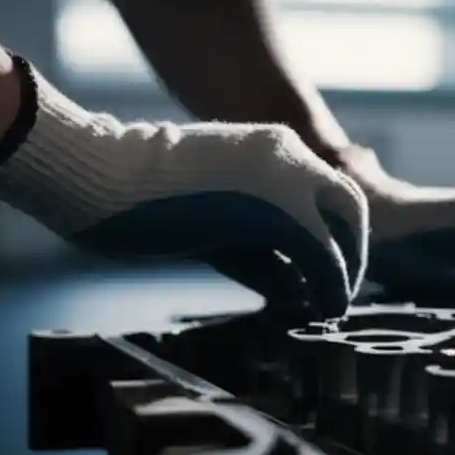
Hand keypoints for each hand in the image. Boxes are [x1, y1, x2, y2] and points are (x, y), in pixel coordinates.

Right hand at [0, 62, 367, 316]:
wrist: (103, 175)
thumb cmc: (141, 197)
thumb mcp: (213, 213)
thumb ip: (256, 243)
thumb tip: (293, 287)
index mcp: (270, 147)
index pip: (328, 189)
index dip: (337, 233)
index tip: (329, 271)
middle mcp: (286, 154)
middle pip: (348, 206)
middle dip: (351, 254)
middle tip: (339, 294)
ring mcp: (283, 178)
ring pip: (337, 232)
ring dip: (340, 275)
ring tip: (330, 307)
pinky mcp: (274, 208)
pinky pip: (319, 252)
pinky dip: (328, 284)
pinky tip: (320, 308)